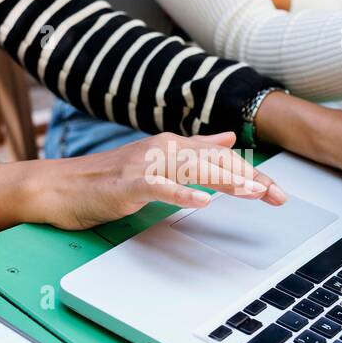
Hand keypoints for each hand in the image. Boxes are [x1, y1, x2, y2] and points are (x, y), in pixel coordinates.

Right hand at [27, 131, 285, 230]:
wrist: (62, 187)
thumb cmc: (109, 178)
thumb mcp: (158, 160)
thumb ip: (194, 148)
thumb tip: (229, 139)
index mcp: (172, 146)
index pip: (221, 158)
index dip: (251, 173)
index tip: (277, 191)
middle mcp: (163, 150)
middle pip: (215, 162)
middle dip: (250, 179)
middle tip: (279, 196)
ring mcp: (145, 165)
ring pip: (192, 171)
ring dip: (224, 181)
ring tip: (252, 193)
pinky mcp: (128, 184)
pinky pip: (160, 188)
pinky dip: (181, 194)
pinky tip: (202, 202)